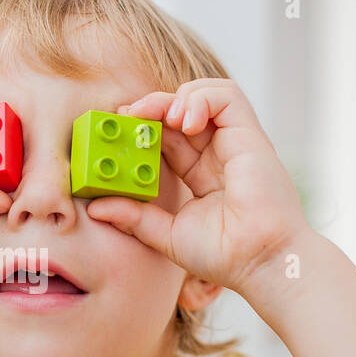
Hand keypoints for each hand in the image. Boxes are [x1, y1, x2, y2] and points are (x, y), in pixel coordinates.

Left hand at [84, 79, 309, 294]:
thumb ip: (134, 217)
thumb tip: (95, 207)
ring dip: (177, 97)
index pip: (168, 135)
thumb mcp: (167, 234)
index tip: (119, 127)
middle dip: (153, 106)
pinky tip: (184, 121)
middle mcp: (219, 153)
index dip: (144, 126)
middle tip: (129, 115)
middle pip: (182, 111)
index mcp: (201, 173)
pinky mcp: (251, 135)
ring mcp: (236, 142)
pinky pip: (227, 96)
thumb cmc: (224, 255)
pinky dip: (200, 98)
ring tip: (162, 119)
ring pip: (206, 94)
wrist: (260, 263)